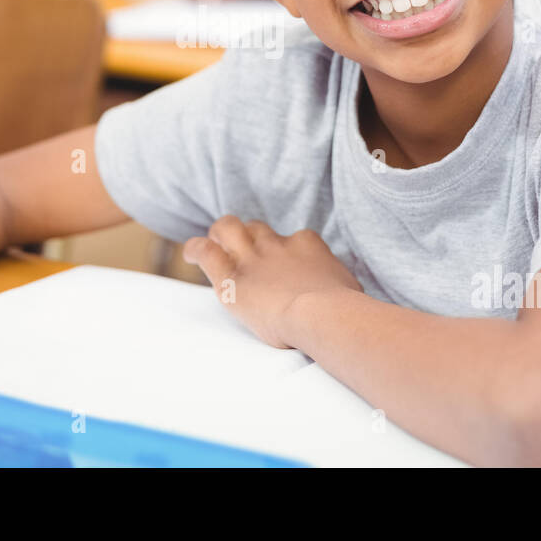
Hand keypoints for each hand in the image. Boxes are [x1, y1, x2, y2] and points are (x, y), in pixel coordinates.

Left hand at [182, 215, 361, 348]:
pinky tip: (190, 253)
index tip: (282, 265)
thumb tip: (348, 294)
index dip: (283, 250)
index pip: (292, 239)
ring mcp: (252, 257)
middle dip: (248, 234)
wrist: (324, 313)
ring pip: (228, 228)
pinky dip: (195, 249)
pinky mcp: (231, 276)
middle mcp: (277, 245)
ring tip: (214, 242)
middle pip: (257, 227)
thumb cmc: (344, 309)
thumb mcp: (349, 288)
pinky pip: (205, 251)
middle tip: (242, 247)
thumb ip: (339, 284)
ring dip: (220, 233)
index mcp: (307, 245)